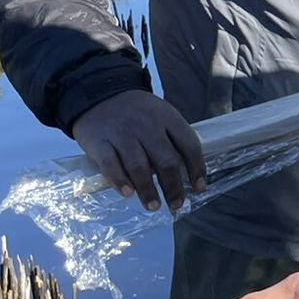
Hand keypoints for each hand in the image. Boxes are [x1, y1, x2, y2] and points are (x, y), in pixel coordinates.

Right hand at [71, 89, 206, 212]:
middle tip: (176, 205)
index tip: (199, 188)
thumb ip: (173, 139)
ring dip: (148, 189)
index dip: (197, 168)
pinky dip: (119, 180)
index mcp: (167, 118)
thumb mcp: (160, 115)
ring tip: (154, 206)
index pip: (189, 144)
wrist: (100, 93)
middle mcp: (146, 125)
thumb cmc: (136, 112)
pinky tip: (127, 193)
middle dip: (173, 186)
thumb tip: (188, 174)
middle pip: (165, 160)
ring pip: (139, 165)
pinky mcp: (99, 141)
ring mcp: (122, 133)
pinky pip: (110, 164)